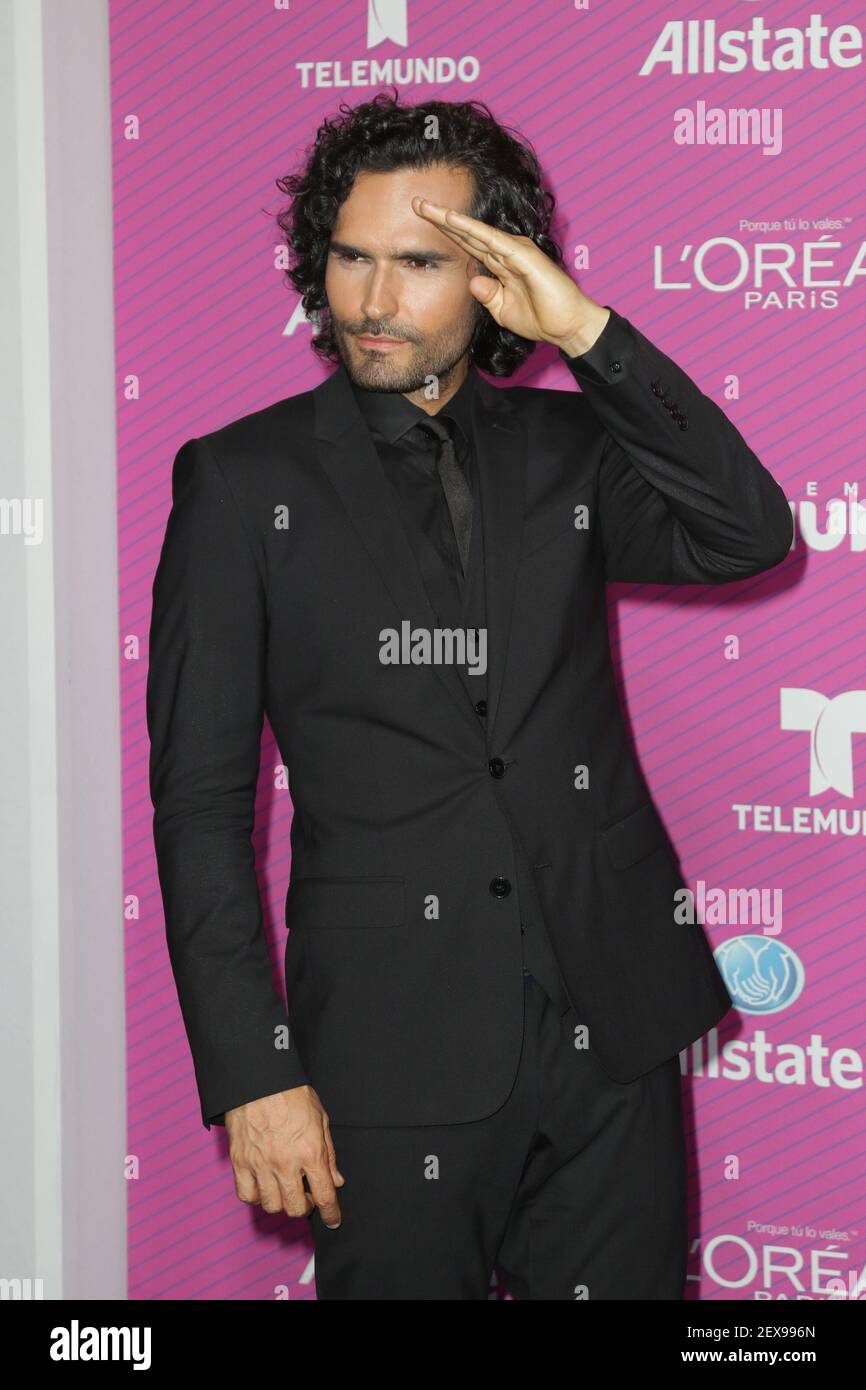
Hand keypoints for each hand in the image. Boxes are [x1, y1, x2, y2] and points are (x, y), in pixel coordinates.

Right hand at [225, 1084, 344, 1227]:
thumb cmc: (291, 1093)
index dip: (331, 1213)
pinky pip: (246, 1195)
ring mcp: (260, 1164)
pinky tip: (263, 1185)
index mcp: (310, 1152)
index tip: (333, 1220)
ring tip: (285, 1189)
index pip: (325, 1196)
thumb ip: (329, 1154)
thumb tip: (336, 1180)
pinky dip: (256, 1196)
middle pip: (296, 1207)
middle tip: (307, 1196)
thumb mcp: (320, 1119)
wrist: (259, 1078)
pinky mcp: (239, 1162)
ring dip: (282, 1203)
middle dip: (306, 1207)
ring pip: (272, 1206)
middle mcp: (285, 1163)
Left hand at [411, 195, 609, 353]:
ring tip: (426, 206)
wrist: (567, 327)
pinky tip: (453, 220)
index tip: (421, 223)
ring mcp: (514, 251)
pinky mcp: (523, 256)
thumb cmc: (540, 318)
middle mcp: (505, 251)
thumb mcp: (502, 309)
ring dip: (450, 218)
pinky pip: (492, 240)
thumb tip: (472, 281)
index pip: (467, 244)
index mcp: (499, 264)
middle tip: (415, 203)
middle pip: (466, 232)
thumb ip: (487, 295)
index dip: (444, 233)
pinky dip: (471, 229)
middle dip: (440, 218)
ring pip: (475, 231)